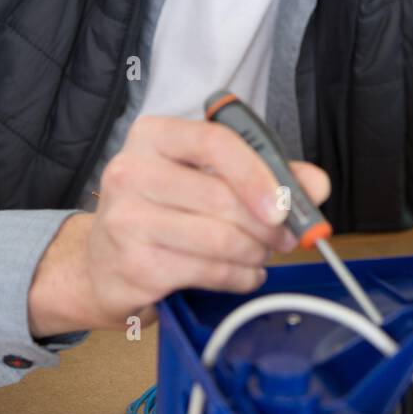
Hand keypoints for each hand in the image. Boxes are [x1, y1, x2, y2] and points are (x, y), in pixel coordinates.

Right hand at [29, 114, 330, 335]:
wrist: (97, 264)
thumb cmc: (158, 212)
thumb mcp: (205, 178)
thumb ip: (264, 174)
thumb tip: (314, 184)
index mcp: (152, 136)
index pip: (215, 142)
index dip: (259, 173)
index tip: (284, 202)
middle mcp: (130, 171)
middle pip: (223, 197)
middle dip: (269, 224)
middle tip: (286, 236)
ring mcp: (126, 220)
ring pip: (220, 239)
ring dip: (255, 253)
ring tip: (260, 255)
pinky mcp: (132, 265)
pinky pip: (208, 271)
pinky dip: (238, 277)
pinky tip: (242, 274)